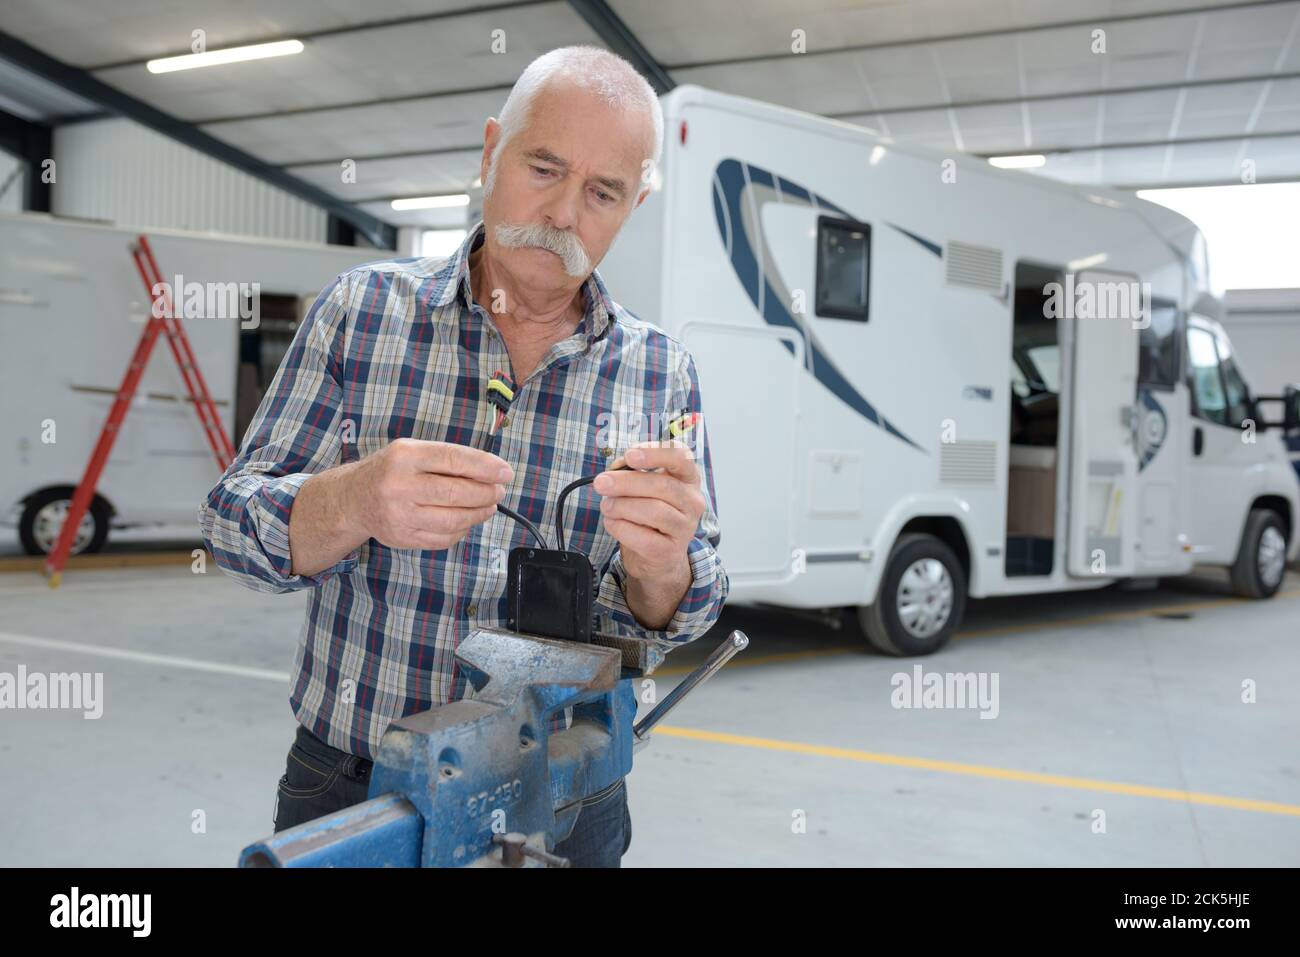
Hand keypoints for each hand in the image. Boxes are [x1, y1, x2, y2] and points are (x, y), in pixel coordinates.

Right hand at [351, 438, 511, 549]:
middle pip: (457, 493)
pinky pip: (443, 538)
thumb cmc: (391, 471)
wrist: (353, 498)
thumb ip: (448, 459)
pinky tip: (466, 520)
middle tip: (498, 492)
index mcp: (405, 456)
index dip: (485, 467)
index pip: (454, 459)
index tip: (505, 473)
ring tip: (488, 506)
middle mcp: (399, 485)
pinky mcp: (402, 537)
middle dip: (486, 493)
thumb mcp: (413, 451)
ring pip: (453, 519)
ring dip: (479, 514)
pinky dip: (462, 530)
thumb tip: (491, 472)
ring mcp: (399, 515)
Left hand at [592, 441, 704, 580]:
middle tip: (601, 483)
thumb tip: (614, 471)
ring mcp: (685, 528)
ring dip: (622, 506)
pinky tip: (612, 522)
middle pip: (662, 485)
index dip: (655, 452)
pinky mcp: (670, 551)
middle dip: (626, 482)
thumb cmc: (648, 512)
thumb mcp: (643, 487)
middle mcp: (693, 501)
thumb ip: (630, 472)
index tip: (629, 455)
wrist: (657, 554)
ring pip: (654, 511)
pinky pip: (643, 538)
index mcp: (688, 478)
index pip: (681, 457)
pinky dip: (621, 527)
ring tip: (607, 506)